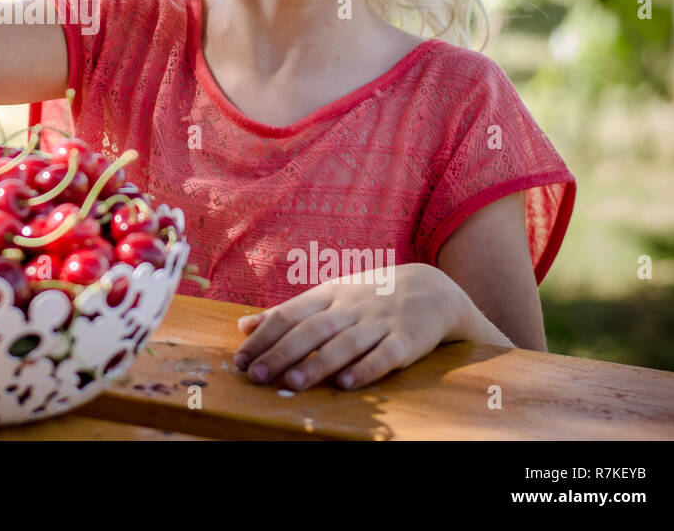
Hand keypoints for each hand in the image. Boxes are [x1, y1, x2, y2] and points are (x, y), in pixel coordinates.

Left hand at [232, 263, 461, 390]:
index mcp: (326, 296)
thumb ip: (286, 314)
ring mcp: (379, 322)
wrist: (432, 288)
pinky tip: (346, 384)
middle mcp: (349, 307)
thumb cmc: (369, 296)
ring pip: (344, 343)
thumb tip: (243, 326)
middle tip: (257, 375)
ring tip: (293, 382)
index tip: (240, 360)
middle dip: (281, 353)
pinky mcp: (407, 339)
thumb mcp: (327, 297)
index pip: (288, 315)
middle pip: (311, 330)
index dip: (263, 337)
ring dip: (318, 364)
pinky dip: (366, 369)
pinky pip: (385, 355)